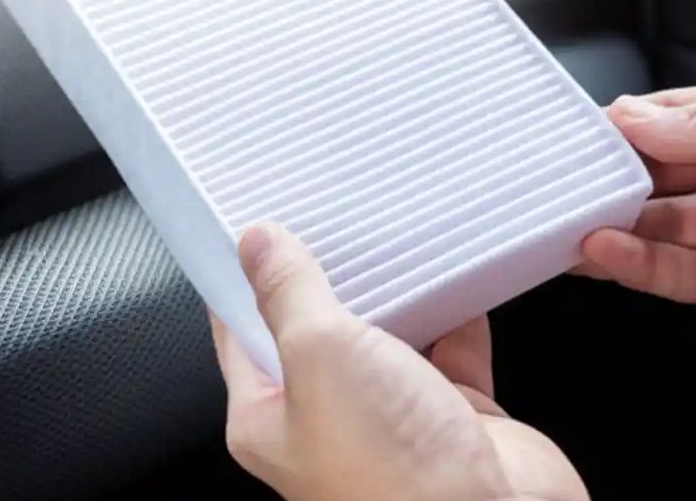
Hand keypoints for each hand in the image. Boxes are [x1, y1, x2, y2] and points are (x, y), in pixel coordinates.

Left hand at [212, 224, 586, 500]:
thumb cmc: (391, 475)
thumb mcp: (317, 353)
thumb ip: (289, 293)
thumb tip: (257, 244)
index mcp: (267, 418)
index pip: (239, 332)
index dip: (243, 278)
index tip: (253, 225)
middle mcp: (327, 420)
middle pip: (314, 329)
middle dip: (325, 276)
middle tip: (328, 220)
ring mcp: (391, 420)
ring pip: (385, 336)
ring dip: (394, 292)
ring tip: (390, 236)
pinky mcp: (451, 418)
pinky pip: (451, 351)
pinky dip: (457, 315)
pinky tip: (456, 277)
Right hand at [579, 78, 695, 312]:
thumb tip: (629, 117)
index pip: (678, 117)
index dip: (626, 126)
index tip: (575, 136)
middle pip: (664, 178)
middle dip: (610, 183)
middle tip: (559, 187)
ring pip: (669, 232)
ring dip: (615, 230)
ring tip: (567, 224)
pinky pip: (692, 279)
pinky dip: (643, 268)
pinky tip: (604, 252)